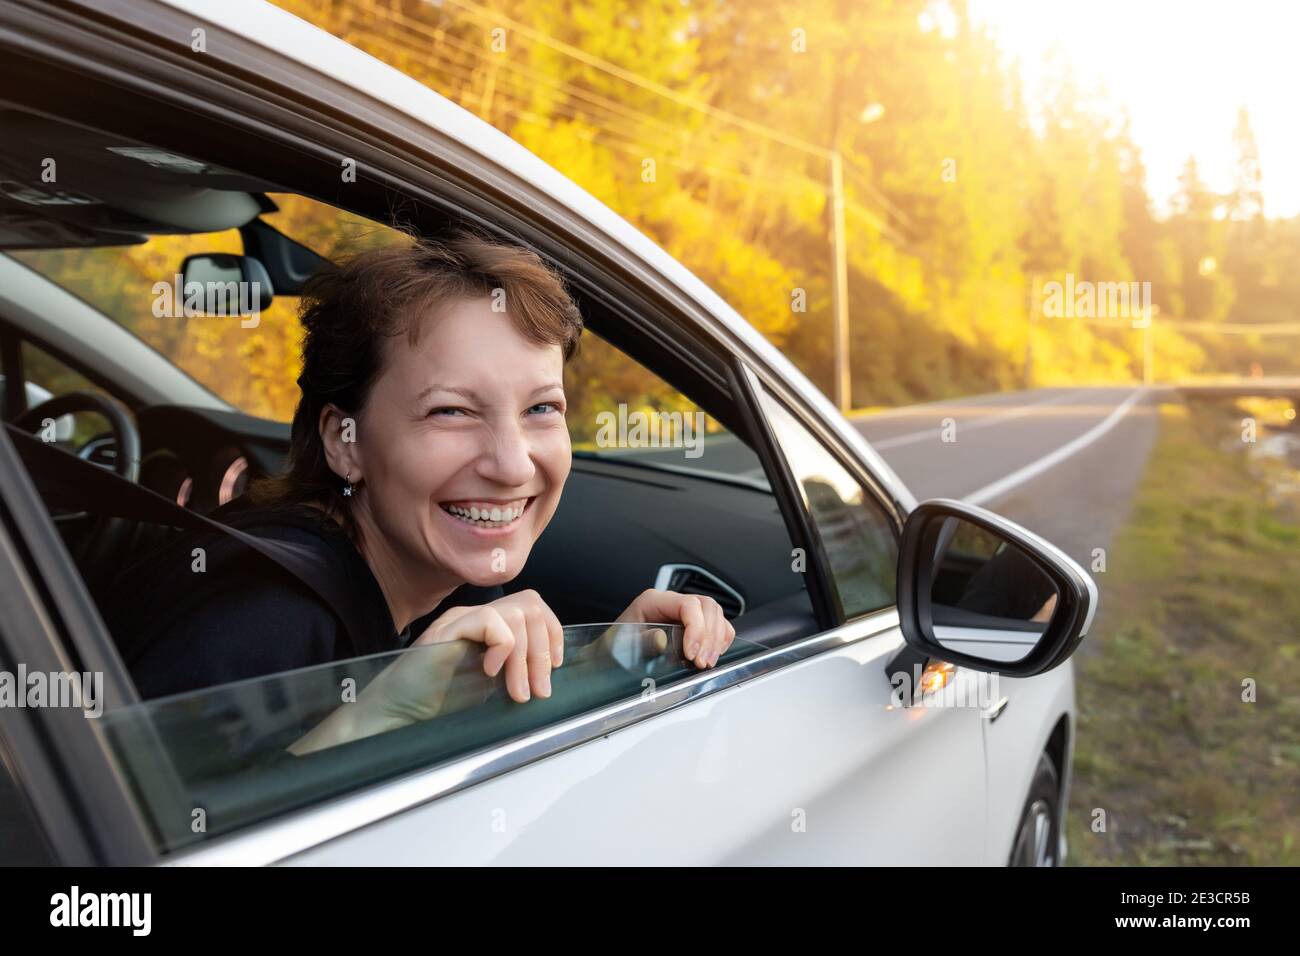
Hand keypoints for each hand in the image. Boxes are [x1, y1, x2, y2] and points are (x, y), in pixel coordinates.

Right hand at [290, 590, 562, 754]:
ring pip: (517, 613)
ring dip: (526, 657)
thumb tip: (548, 675)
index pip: (532, 606)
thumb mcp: (488, 685)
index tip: (554, 668)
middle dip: (543, 651)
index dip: (552, 634)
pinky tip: (488, 674)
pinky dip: (502, 648)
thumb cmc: (437, 705)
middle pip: (531, 606)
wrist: (395, 715)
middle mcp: (474, 616)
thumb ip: (513, 671)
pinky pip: (491, 621)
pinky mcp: (446, 631)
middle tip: (539, 690)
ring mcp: (459, 621)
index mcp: (486, 625)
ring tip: (517, 692)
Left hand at [614, 589, 734, 668]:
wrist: (611, 659)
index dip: (696, 628)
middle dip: (709, 636)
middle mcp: (671, 603)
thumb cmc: (616, 651)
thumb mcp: (623, 648)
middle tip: (702, 661)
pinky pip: (717, 625)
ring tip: (706, 662)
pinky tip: (712, 654)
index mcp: (653, 601)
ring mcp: (683, 612)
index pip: (688, 604)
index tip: (692, 653)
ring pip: (715, 614)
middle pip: (707, 606)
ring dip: (717, 639)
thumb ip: (642, 642)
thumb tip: (661, 639)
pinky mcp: (692, 625)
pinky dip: (720, 639)